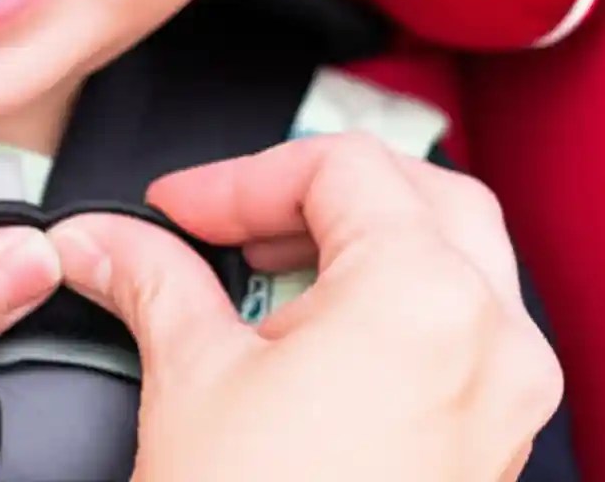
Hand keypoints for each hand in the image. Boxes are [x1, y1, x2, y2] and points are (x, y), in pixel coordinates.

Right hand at [49, 133, 563, 481]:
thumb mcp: (190, 381)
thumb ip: (148, 278)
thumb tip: (101, 242)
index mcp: (423, 299)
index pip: (338, 168)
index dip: (238, 176)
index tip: (175, 210)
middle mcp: (490, 337)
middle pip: (412, 191)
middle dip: (307, 193)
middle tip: (226, 223)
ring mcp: (502, 391)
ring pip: (450, 250)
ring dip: (355, 238)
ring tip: (267, 269)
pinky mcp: (488, 435)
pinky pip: (459, 320)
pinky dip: (389, 296)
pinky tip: (316, 331)